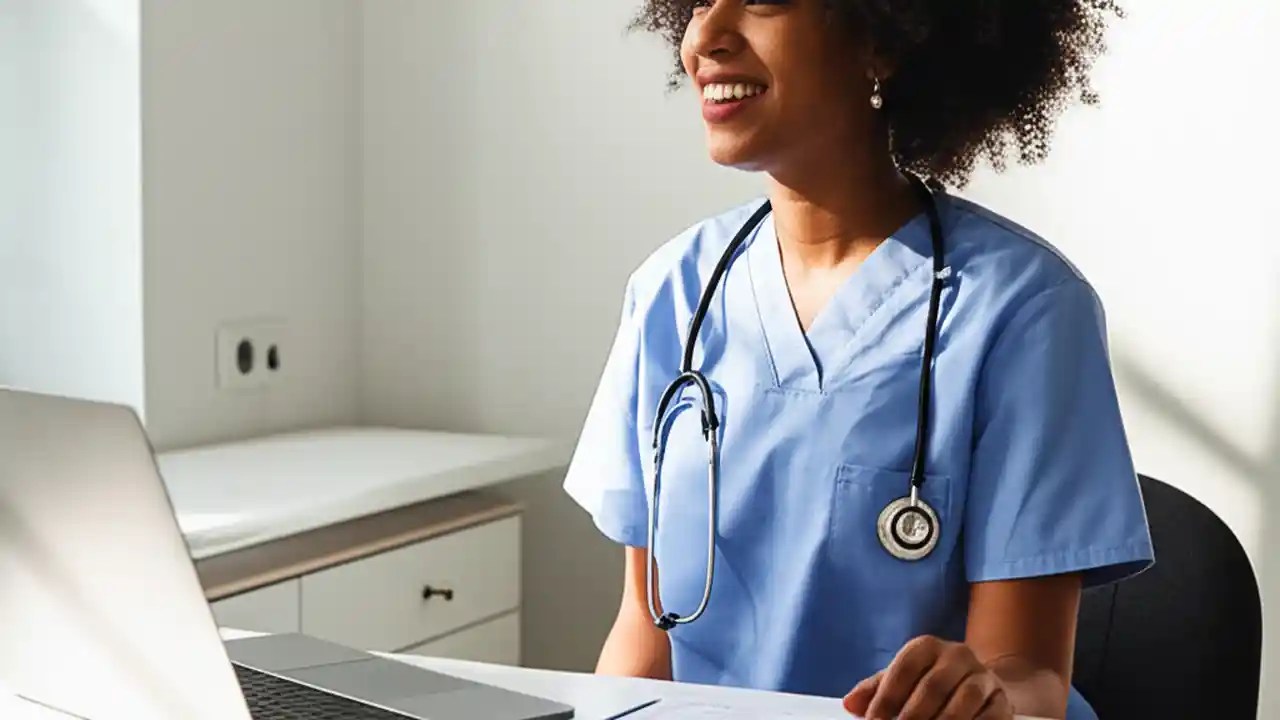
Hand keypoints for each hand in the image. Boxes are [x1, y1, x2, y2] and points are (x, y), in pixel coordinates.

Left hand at [843, 636, 1013, 719]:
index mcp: (926, 647)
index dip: (887, 698)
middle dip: (912, 715)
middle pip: (932, 686)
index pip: (903, 668)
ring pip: (963, 701)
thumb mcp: (902, 680)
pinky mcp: (1002, 701)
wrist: (980, 684)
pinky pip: (988, 717)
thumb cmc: (930, 683)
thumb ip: (876, 691)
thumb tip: (850, 704)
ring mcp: (983, 677)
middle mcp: (957, 655)